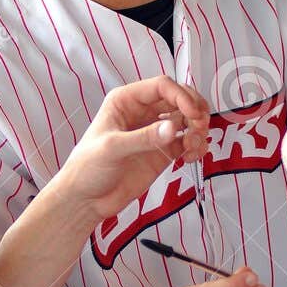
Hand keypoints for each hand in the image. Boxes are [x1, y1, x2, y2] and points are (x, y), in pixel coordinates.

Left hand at [58, 78, 210, 222]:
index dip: (181, 96)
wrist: (85, 200)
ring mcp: (153, 133)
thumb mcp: (112, 149)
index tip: (193, 113)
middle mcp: (142, 113)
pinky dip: (195, 146)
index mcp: (126, 101)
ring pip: (185, 120)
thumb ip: (143, 138)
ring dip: (197, 129)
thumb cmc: (87, 168)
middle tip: (201, 125)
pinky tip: (193, 156)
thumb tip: (172, 128)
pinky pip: (185, 142)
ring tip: (195, 145)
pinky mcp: (161, 152)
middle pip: (178, 99)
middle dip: (194, 110)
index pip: (161, 87)